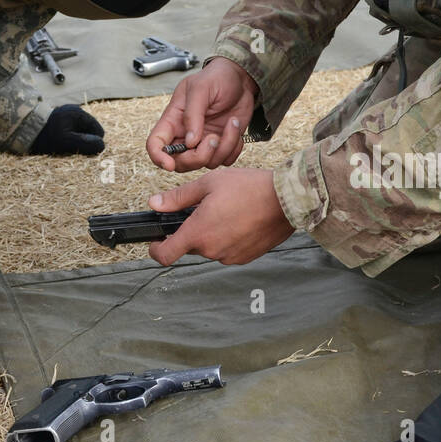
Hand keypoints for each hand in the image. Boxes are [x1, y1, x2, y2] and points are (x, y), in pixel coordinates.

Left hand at [30, 104, 104, 155]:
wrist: (22, 130)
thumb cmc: (44, 136)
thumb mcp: (65, 141)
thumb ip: (85, 143)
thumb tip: (102, 146)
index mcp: (78, 113)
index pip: (98, 131)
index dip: (94, 143)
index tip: (82, 150)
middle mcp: (74, 112)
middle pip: (90, 132)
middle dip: (85, 142)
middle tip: (72, 150)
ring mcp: (67, 116)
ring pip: (82, 133)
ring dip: (77, 142)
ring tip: (64, 148)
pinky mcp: (61, 122)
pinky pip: (73, 133)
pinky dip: (70, 140)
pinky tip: (60, 145)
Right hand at [146, 58, 258, 172]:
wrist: (241, 79)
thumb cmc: (217, 78)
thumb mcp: (201, 88)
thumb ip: (193, 114)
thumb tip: (191, 142)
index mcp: (173, 119)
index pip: (155, 144)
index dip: (158, 157)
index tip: (169, 165)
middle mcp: (186, 134)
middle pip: (181, 162)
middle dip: (198, 157)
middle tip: (214, 138)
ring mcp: (204, 142)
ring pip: (206, 163)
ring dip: (224, 147)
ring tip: (232, 122)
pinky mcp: (222, 145)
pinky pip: (225, 160)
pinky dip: (234, 148)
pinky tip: (235, 128)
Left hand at [147, 166, 291, 265]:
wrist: (285, 199)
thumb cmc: (248, 187)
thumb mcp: (208, 184)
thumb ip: (178, 197)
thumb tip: (155, 204)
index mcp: (198, 233)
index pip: (165, 255)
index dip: (156, 249)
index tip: (156, 240)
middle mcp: (212, 250)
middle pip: (189, 246)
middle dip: (191, 230)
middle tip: (204, 208)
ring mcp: (230, 257)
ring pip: (209, 247)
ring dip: (210, 234)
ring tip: (226, 211)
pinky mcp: (245, 258)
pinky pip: (226, 250)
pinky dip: (227, 238)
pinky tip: (238, 220)